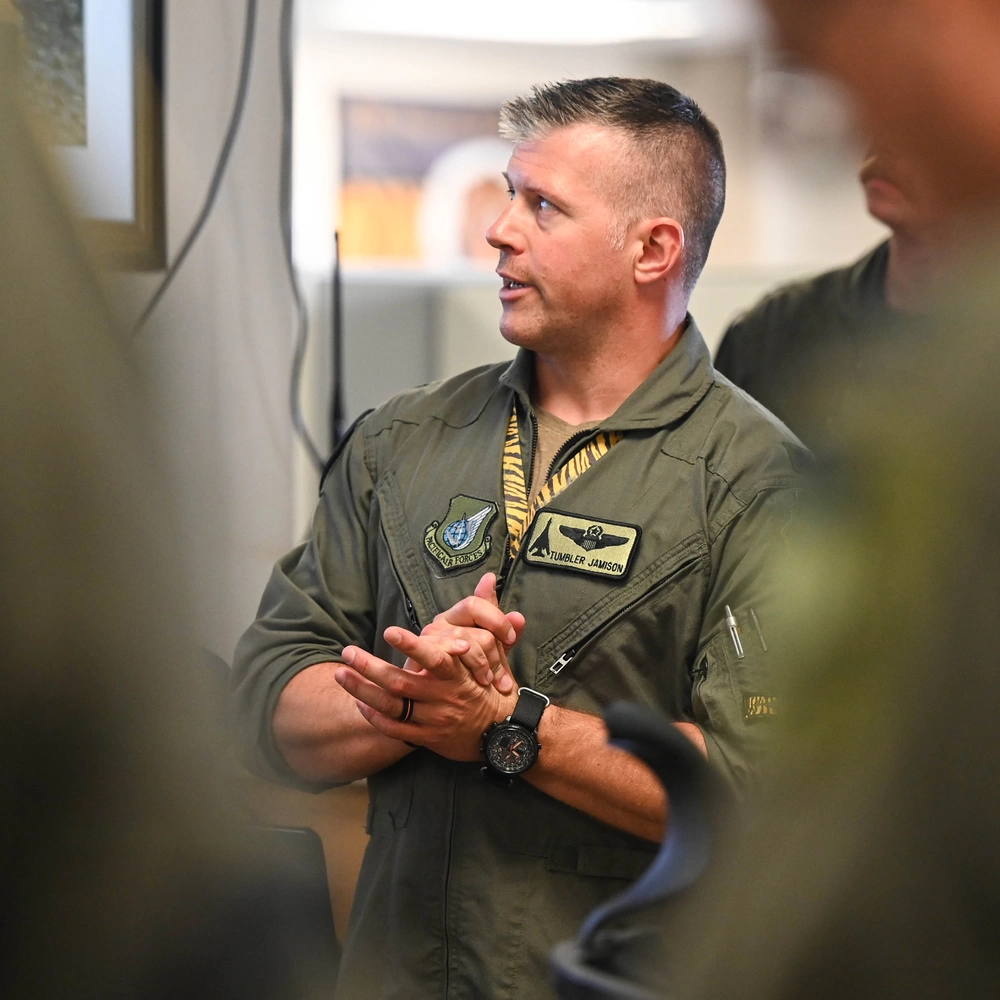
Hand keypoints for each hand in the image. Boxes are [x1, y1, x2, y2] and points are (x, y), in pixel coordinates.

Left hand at [335, 626, 517, 760]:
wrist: (503, 732)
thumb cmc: (493, 685)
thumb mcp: (495, 650)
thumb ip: (487, 614)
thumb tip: (488, 577)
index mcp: (459, 675)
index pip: (435, 659)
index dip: (412, 646)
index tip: (389, 631)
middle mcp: (444, 697)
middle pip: (401, 683)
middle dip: (371, 668)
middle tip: (348, 652)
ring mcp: (434, 720)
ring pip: (393, 706)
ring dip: (363, 691)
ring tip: (341, 674)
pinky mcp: (428, 738)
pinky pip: (396, 729)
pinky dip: (376, 718)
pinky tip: (359, 704)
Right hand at [422, 573, 525, 693]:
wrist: (442, 705)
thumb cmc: (468, 676)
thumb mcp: (492, 655)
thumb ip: (505, 634)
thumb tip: (519, 616)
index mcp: (457, 616)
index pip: (476, 603)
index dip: (497, 619)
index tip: (511, 639)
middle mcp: (441, 622)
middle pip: (470, 622)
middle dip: (492, 652)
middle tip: (501, 678)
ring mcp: (428, 638)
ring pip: (461, 637)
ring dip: (480, 662)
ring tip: (487, 681)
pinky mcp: (417, 657)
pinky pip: (441, 653)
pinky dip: (456, 656)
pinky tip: (469, 664)